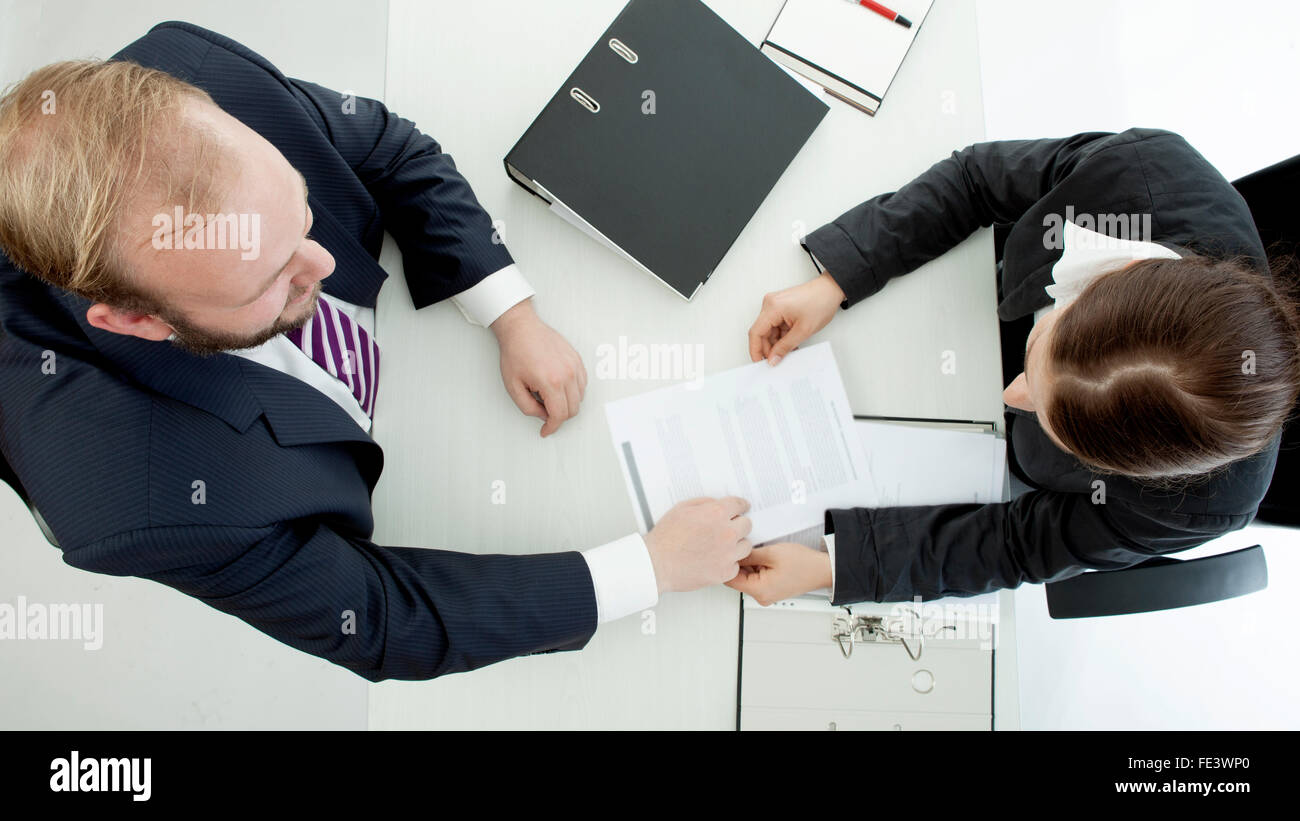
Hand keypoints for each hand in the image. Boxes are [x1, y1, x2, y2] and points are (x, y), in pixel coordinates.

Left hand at [492, 299, 586, 436]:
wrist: (521, 329)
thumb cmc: (515, 353)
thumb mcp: (513, 387)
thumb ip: (528, 408)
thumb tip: (543, 416)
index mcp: (551, 382)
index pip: (559, 415)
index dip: (552, 427)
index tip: (546, 430)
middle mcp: (567, 374)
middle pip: (573, 409)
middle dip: (559, 417)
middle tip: (543, 411)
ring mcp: (575, 366)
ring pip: (580, 398)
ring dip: (566, 404)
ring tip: (548, 395)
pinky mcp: (577, 360)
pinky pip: (583, 384)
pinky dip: (573, 391)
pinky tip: (558, 387)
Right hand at [645, 497, 752, 594]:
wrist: (656, 564)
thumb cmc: (665, 538)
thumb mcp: (682, 509)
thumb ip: (704, 504)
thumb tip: (718, 504)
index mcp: (716, 514)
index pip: (739, 504)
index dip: (740, 506)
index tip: (742, 509)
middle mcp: (726, 533)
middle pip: (747, 525)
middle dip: (737, 525)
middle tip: (727, 529)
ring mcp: (727, 554)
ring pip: (746, 546)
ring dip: (736, 544)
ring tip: (721, 547)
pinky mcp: (725, 572)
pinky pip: (736, 565)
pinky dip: (728, 563)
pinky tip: (716, 560)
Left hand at [725, 542, 832, 604]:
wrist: (823, 569)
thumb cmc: (804, 564)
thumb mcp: (771, 553)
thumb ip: (749, 555)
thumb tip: (734, 553)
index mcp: (760, 590)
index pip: (730, 580)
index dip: (726, 563)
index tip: (725, 551)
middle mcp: (762, 596)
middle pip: (738, 579)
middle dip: (739, 562)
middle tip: (743, 547)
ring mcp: (767, 594)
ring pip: (747, 577)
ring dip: (749, 564)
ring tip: (759, 552)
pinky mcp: (771, 589)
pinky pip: (757, 578)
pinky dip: (757, 567)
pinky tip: (764, 557)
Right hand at [747, 272, 845, 364]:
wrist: (831, 290)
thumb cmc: (821, 302)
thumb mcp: (803, 330)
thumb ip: (785, 347)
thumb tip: (773, 358)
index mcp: (773, 307)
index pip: (756, 332)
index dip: (755, 350)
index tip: (758, 362)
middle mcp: (770, 304)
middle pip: (761, 332)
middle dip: (768, 348)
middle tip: (775, 360)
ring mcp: (774, 305)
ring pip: (769, 330)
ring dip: (776, 342)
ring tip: (786, 352)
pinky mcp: (780, 307)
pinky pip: (775, 325)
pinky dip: (781, 336)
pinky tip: (788, 343)